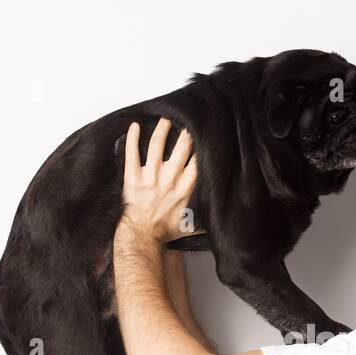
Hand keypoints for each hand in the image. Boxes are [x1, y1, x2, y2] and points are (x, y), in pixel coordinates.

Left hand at [116, 117, 199, 251]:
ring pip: (157, 144)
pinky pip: (132, 154)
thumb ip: (207, 219)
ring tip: (167, 118)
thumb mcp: (192, 226)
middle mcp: (169, 178)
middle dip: (187, 132)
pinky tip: (135, 126)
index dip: (203, 146)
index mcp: (186, 188)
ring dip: (162, 128)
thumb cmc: (165, 231)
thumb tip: (223, 217)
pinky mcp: (133, 177)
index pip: (198, 161)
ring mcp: (150, 176)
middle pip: (182, 147)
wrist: (141, 236)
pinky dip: (132, 138)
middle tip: (189, 120)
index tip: (206, 135)